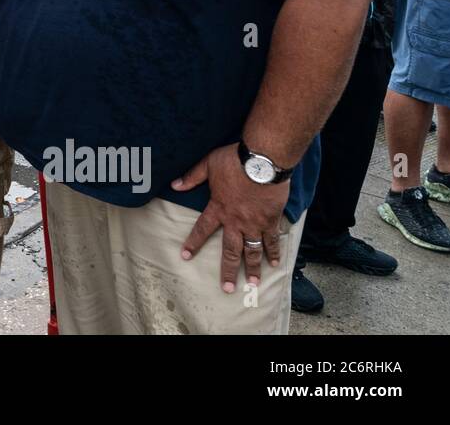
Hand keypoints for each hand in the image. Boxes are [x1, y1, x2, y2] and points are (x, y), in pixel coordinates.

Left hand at [172, 142, 289, 291]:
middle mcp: (235, 221)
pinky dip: (274, 252)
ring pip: (252, 251)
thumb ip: (192, 176)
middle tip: (227, 288)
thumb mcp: (208, 164)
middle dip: (228, 270)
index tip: (185, 256)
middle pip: (230, 250)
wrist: (263, 161)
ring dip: (253, 268)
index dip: (193, 243)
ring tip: (253, 283)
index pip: (202, 229)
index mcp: (218, 208)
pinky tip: (275, 264)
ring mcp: (254, 223)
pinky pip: (272, 240)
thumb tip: (174, 185)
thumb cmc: (234, 161)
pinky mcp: (271, 220)